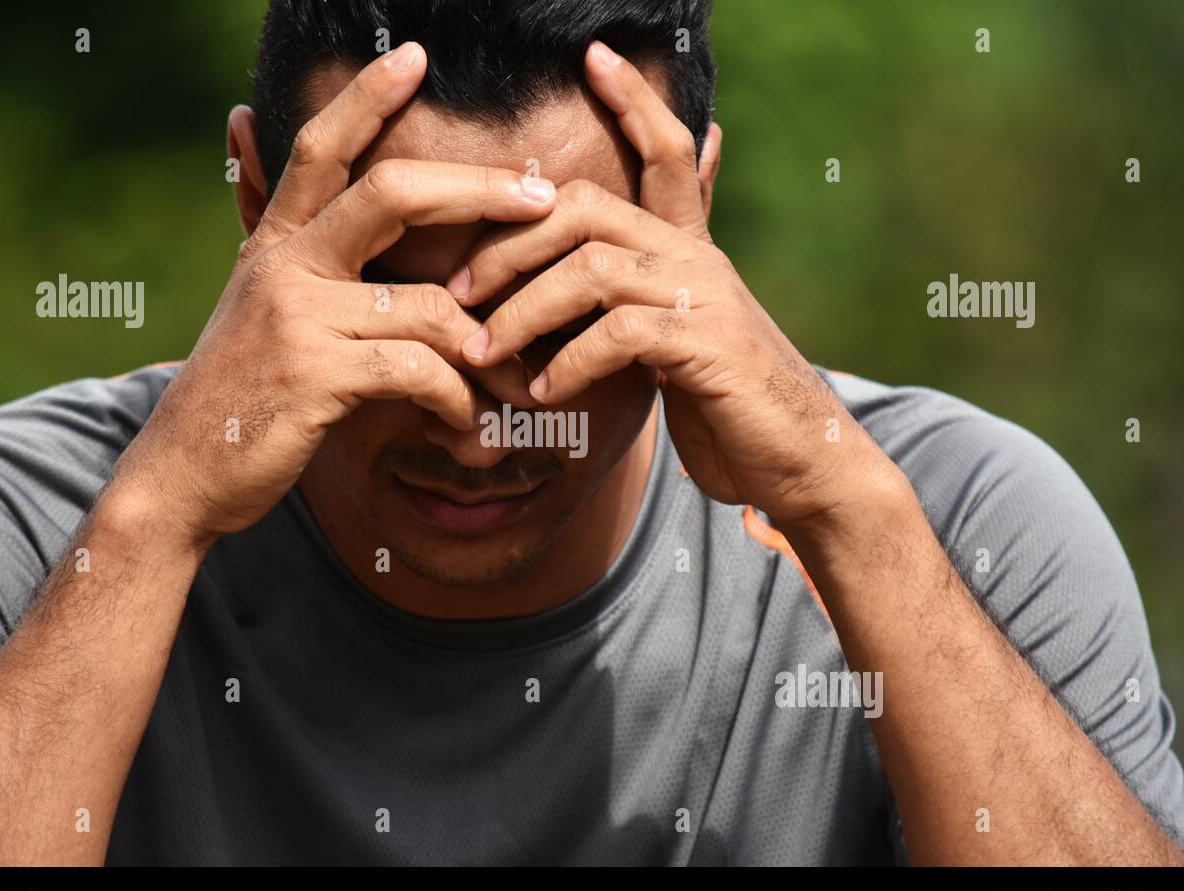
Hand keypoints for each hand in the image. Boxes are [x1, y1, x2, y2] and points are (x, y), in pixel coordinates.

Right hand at [109, 43, 558, 542]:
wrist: (181, 476)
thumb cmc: (241, 396)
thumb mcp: (258, 309)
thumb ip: (288, 248)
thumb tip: (251, 134)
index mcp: (274, 245)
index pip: (319, 150)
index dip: (365, 99)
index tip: (416, 58)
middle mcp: (281, 266)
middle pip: (389, 193)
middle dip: (476, 190)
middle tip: (540, 197)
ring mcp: (295, 318)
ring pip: (427, 305)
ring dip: (485, 350)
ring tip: (514, 389)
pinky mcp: (312, 376)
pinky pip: (418, 371)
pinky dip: (459, 402)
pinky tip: (467, 429)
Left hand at [451, 42, 892, 527]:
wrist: (801, 462)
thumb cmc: (724, 410)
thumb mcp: (674, 349)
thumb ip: (632, 312)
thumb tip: (576, 304)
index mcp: (689, 251)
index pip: (665, 154)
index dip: (635, 102)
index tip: (595, 56)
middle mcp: (699, 259)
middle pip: (588, 210)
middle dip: (510, 243)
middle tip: (460, 288)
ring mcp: (706, 297)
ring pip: (591, 270)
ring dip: (521, 312)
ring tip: (481, 352)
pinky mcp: (708, 345)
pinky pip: (618, 334)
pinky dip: (568, 363)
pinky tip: (543, 392)